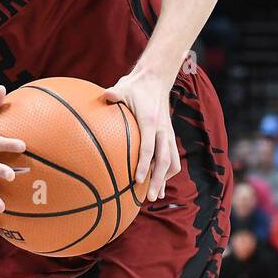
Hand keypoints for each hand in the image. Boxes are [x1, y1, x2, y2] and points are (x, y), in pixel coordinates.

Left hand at [103, 68, 178, 201]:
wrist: (157, 78)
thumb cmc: (136, 86)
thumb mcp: (123, 87)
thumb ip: (114, 94)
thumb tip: (104, 96)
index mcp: (150, 121)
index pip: (149, 148)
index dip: (144, 165)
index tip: (138, 180)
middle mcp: (163, 130)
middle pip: (164, 161)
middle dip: (158, 181)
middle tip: (150, 198)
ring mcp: (168, 133)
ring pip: (172, 162)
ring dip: (165, 179)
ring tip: (155, 196)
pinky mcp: (168, 135)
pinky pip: (172, 157)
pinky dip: (167, 172)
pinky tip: (158, 183)